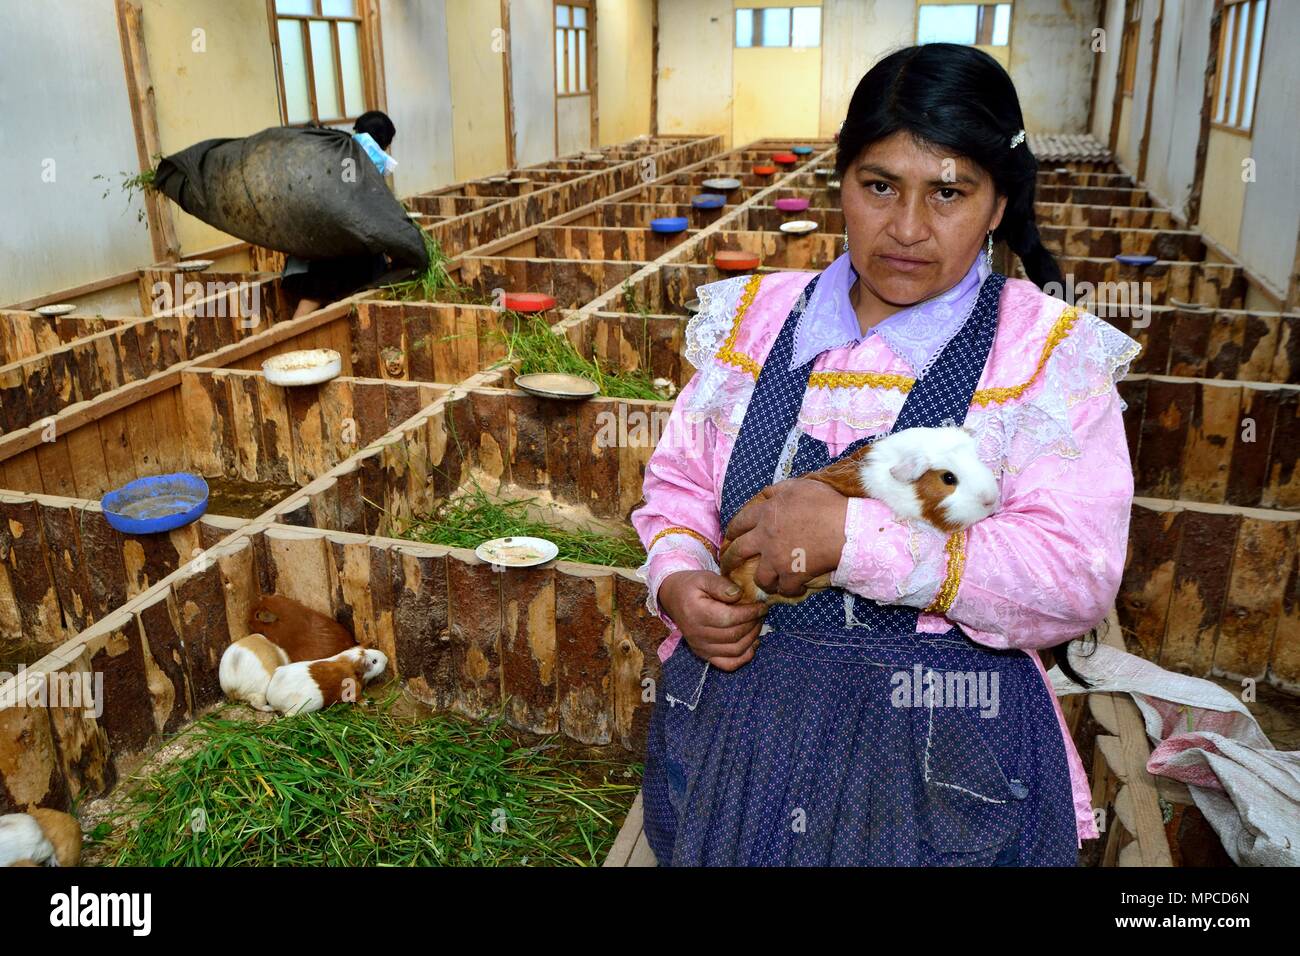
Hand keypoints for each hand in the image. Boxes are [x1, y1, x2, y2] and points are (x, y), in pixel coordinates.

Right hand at [657, 570, 766, 671]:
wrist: (674, 599)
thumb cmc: (691, 586)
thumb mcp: (704, 577)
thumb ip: (722, 585)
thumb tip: (739, 594)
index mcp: (696, 613)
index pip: (729, 618)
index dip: (750, 613)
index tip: (762, 606)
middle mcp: (697, 634)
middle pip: (734, 635)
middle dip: (753, 624)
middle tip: (762, 613)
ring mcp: (701, 648)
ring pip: (735, 650)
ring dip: (752, 638)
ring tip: (758, 623)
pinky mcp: (704, 655)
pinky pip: (728, 664)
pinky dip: (745, 657)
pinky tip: (752, 643)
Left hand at [721, 479, 848, 599]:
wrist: (845, 528)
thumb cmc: (824, 503)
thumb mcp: (798, 486)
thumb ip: (778, 490)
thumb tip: (766, 495)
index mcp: (765, 514)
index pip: (739, 522)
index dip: (732, 530)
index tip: (729, 536)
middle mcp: (765, 538)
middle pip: (738, 551)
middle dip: (729, 559)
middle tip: (727, 565)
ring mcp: (777, 559)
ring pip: (759, 577)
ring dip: (762, 581)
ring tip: (767, 583)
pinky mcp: (792, 576)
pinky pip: (784, 589)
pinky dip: (788, 591)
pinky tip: (793, 589)